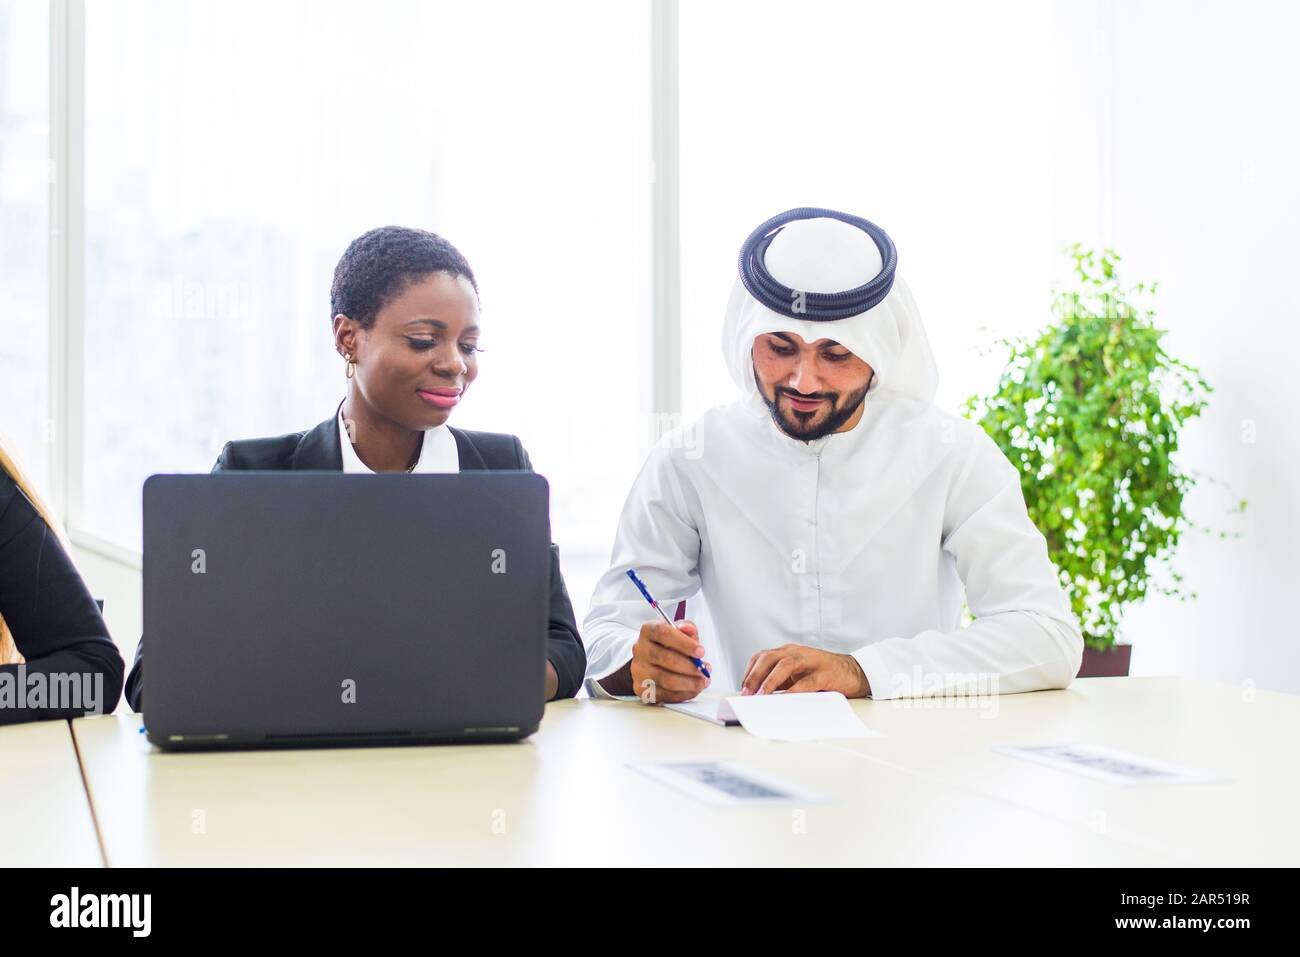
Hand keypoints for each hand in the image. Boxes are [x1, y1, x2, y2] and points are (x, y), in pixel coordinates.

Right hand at [630, 619, 709, 703]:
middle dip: (691, 666)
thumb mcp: (679, 632)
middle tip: (705, 670)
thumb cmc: (668, 645)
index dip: (684, 643)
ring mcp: (639, 670)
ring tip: (703, 681)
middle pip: (666, 658)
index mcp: (648, 631)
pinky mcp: (641, 689)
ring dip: (690, 683)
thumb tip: (687, 628)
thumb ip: (687, 628)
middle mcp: (640, 649)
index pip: (664, 633)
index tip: (701, 652)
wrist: (651, 662)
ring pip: (667, 680)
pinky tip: (693, 689)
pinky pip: (665, 695)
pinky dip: (683, 694)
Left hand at [740, 643, 870, 697]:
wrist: (855, 672)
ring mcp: (812, 661)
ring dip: (770, 681)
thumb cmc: (823, 675)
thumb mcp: (798, 674)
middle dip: (755, 676)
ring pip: (785, 665)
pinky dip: (795, 690)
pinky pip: (807, 681)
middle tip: (746, 693)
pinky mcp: (825, 673)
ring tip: (761, 696)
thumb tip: (758, 696)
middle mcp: (798, 652)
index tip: (742, 688)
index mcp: (788, 652)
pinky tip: (786, 699)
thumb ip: (781, 681)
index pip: (762, 656)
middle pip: (769, 658)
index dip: (750, 672)